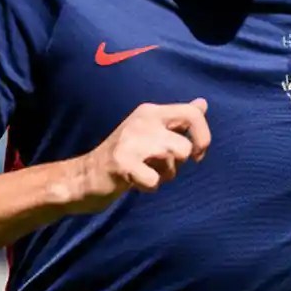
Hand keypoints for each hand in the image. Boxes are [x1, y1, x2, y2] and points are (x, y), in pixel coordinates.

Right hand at [68, 99, 210, 213]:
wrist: (86, 175)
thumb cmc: (127, 154)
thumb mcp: (152, 131)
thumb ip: (178, 119)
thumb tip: (203, 103)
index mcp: (151, 111)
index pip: (192, 115)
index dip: (203, 137)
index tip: (197, 154)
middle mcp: (142, 121)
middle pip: (184, 147)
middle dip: (178, 164)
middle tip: (160, 166)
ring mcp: (130, 141)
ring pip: (171, 163)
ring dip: (164, 175)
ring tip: (147, 172)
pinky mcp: (121, 162)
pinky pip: (153, 181)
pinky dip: (149, 187)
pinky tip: (136, 182)